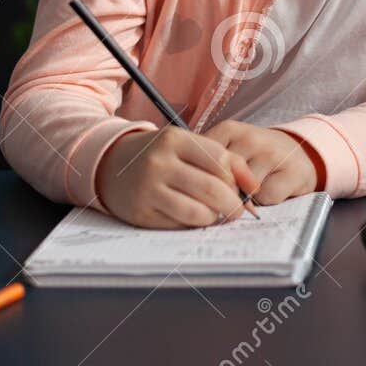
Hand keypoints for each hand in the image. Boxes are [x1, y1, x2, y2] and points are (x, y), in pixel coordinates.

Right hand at [96, 126, 259, 228]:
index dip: (239, 179)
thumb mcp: (188, 145)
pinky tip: (194, 217)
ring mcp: (149, 189)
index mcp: (175, 139)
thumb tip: (254, 185)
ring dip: (215, 218)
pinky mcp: (142, 214)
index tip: (245, 189)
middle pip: (212, 189)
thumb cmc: (161, 154)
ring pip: (198, 212)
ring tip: (217, 214)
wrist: (111, 165)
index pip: (220, 160)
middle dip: (233, 205)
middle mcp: (160, 163)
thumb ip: (225, 159)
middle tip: (238, 210)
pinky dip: (194, 225)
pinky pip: (180, 226)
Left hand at [201, 121, 319, 204]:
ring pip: (244, 190)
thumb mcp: (230, 151)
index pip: (202, 161)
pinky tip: (273, 189)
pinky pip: (266, 197)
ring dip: (247, 198)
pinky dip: (267, 201)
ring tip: (256, 187)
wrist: (299, 153)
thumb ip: (210, 165)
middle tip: (236, 189)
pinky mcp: (292, 172)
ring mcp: (272, 153)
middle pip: (223, 179)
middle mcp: (250, 138)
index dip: (205, 179)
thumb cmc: (256, 157)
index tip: (213, 182)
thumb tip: (198, 193)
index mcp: (229, 130)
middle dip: (226, 192)